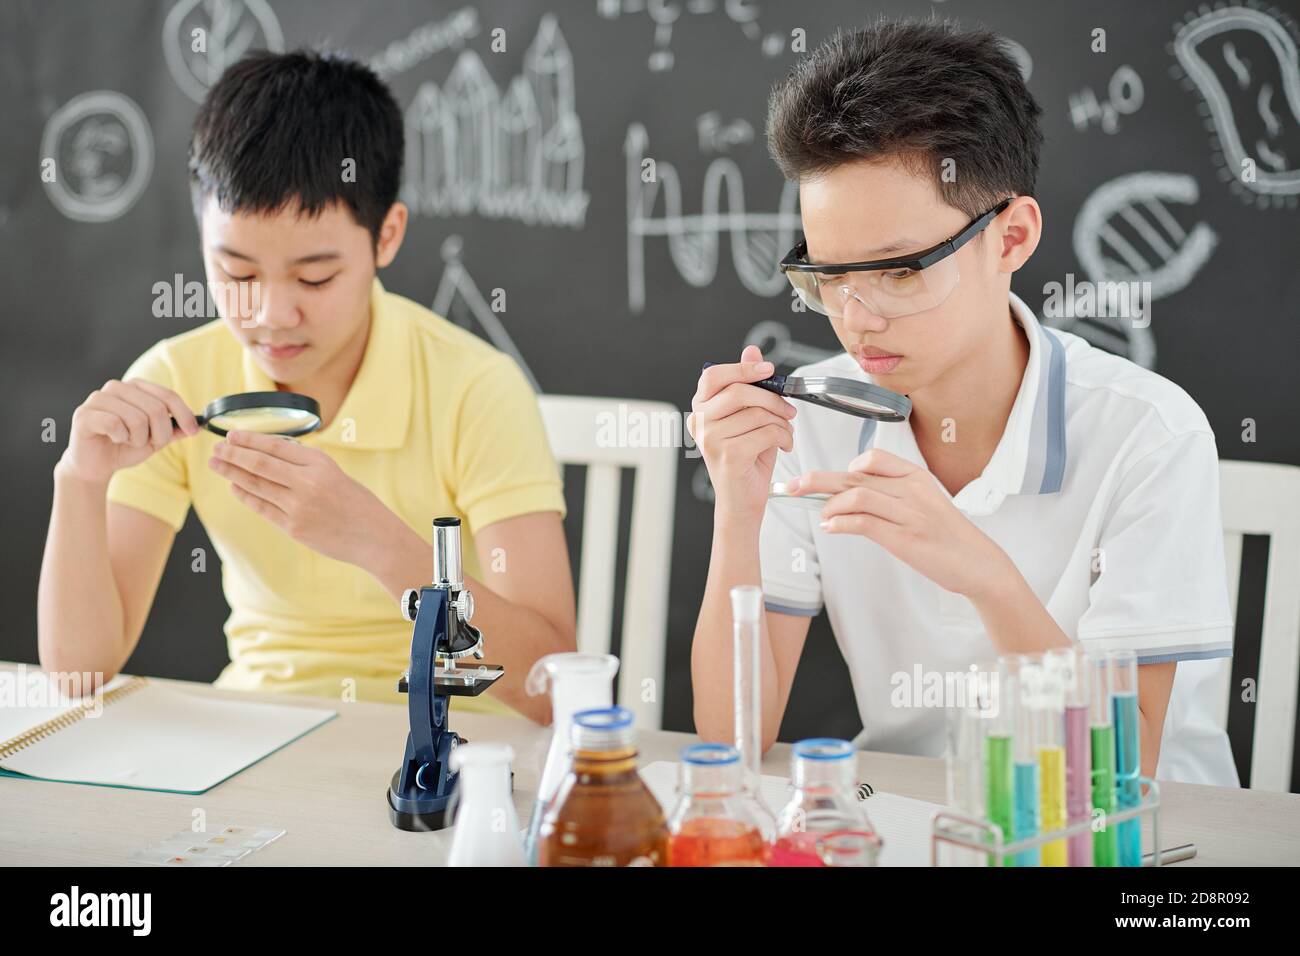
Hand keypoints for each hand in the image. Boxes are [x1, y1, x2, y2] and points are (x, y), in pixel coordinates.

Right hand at [61, 379, 199, 484]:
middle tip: (151, 444)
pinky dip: (120, 438)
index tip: (194, 432)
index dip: (184, 414)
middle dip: (160, 434)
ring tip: (128, 441)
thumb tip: (196, 425)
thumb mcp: (156, 439)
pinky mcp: (84, 414)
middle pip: (156, 409)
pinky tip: (114, 439)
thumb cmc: (125, 447)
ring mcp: (98, 398)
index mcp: (136, 387)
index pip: (168, 395)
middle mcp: (117, 387)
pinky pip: (115, 424)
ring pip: (137, 419)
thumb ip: (174, 430)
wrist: (95, 465)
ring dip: (139, 439)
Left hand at [208, 430, 399, 564]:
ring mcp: (298, 506)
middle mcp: (308, 483)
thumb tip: (271, 455)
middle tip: (216, 449)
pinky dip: (245, 495)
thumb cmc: (358, 504)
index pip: (276, 446)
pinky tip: (235, 487)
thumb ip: (307, 466)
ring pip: (256, 485)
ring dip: (232, 473)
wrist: (375, 537)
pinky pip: (261, 508)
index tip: (232, 436)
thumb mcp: (336, 474)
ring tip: (217, 465)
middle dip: (233, 455)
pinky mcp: (293, 527)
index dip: (250, 440)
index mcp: (321, 464)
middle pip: (259, 464)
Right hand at [686, 344, 796, 521]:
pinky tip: (784, 445)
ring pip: (758, 413)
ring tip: (786, 432)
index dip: (742, 368)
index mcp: (700, 409)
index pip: (713, 376)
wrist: (741, 502)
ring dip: (782, 422)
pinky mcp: (729, 455)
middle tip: (789, 410)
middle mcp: (700, 423)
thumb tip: (752, 351)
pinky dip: (784, 437)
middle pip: (739, 392)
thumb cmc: (746, 460)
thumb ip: (748, 385)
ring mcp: (711, 440)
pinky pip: (766, 432)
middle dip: (773, 398)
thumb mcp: (748, 417)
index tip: (768, 370)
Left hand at [787, 448, 1010, 598]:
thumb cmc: (947, 535)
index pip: (872, 457)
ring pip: (856, 495)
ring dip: (829, 504)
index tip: (824, 480)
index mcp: (916, 476)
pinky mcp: (904, 538)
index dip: (844, 466)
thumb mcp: (923, 503)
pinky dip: (840, 522)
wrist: (977, 563)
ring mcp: (909, 513)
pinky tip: (831, 527)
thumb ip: (891, 494)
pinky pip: (863, 522)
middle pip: (855, 475)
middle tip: (792, 486)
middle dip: (817, 480)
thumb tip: (849, 495)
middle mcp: (911, 489)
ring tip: (821, 515)